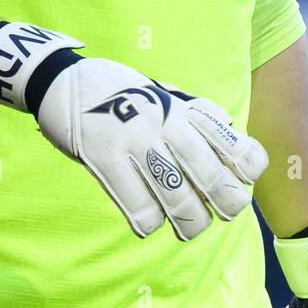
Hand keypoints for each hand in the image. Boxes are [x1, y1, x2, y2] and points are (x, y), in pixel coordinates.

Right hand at [0, 20, 268, 239]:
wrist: (62, 79)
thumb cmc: (119, 90)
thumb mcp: (161, 92)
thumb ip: (194, 113)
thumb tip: (229, 132)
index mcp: (181, 108)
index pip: (231, 142)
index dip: (246, 167)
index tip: (242, 180)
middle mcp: (164, 124)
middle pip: (210, 175)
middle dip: (226, 203)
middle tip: (224, 213)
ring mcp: (134, 141)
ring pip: (177, 197)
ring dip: (189, 221)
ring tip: (189, 228)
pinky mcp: (105, 159)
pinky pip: (137, 206)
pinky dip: (148, 222)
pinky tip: (148, 221)